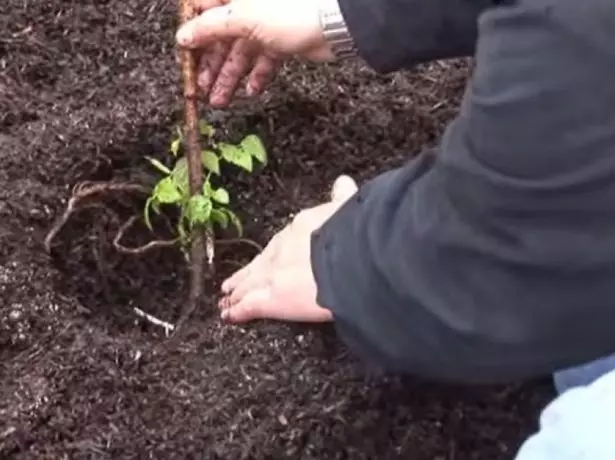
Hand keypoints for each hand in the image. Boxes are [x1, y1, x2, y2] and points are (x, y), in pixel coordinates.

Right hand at [177, 0, 334, 106]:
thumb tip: (182, 36)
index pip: (202, 10)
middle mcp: (247, 5)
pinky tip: (251, 91)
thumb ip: (209, 27)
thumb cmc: (289, 9)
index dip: (192, 35)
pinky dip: (257, 76)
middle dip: (211, 65)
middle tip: (201, 88)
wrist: (334, 23)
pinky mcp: (282, 40)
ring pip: (241, 52)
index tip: (185, 58)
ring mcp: (265, 23)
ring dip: (231, 77)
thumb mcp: (241, 17)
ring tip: (221, 101)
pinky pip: (264, 60)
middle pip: (220, 36)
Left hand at [218, 175, 357, 322]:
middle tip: (232, 282)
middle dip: (246, 274)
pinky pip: (250, 306)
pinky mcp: (272, 300)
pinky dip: (238, 312)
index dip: (272, 252)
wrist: (352, 258)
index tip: (266, 257)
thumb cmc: (354, 235)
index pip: (282, 242)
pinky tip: (229, 316)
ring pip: (250, 284)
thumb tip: (344, 183)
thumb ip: (343, 199)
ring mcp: (273, 274)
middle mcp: (282, 250)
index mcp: (301, 227)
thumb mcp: (349, 209)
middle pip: (260, 263)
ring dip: (238, 291)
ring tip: (227, 298)